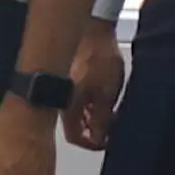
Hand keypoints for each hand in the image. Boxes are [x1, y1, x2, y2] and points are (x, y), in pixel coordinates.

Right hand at [64, 21, 125, 150]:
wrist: (90, 29)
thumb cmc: (97, 59)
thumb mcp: (106, 93)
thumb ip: (101, 119)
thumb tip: (98, 140)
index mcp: (67, 108)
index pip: (77, 139)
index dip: (95, 144)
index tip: (110, 140)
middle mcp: (60, 102)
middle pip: (77, 127)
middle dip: (96, 131)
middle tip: (114, 126)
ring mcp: (63, 90)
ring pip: (78, 114)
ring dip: (94, 117)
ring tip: (113, 110)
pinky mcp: (67, 79)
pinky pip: (78, 101)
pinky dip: (91, 105)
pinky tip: (103, 95)